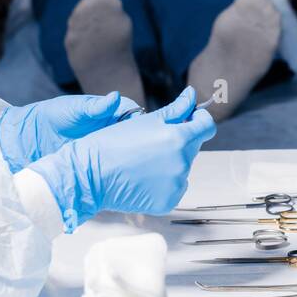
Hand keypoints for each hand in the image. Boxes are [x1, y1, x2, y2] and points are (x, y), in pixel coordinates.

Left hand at [0, 91, 142, 171]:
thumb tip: (116, 96)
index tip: (145, 131)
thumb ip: (96, 107)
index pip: (135, 114)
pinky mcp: (97, 160)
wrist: (30, 137)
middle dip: (138, 141)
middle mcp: (111, 127)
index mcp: (111, 111)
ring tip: (132, 165)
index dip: (142, 122)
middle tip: (142, 152)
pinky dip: (116, 167)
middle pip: (133, 133)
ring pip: (124, 150)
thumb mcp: (75, 110)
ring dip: (128, 156)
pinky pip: (112, 164)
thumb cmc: (54, 115)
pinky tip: (118, 173)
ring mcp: (105, 144)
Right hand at [27, 87, 216, 230]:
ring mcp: (177, 184)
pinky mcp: (169, 201)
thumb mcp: (145, 120)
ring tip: (144, 161)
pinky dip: (164, 182)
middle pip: (193, 147)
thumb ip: (175, 109)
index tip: (190, 119)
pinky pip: (175, 187)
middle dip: (179, 141)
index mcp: (178, 138)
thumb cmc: (113, 142)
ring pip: (183, 167)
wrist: (89, 175)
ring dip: (171, 162)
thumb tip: (192, 95)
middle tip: (152, 142)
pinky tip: (144, 177)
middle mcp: (182, 162)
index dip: (199, 120)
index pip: (207, 127)